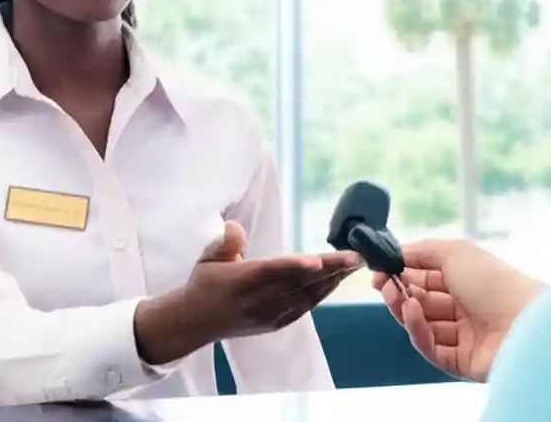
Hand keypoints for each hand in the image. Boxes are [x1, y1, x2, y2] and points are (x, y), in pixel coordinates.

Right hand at [136, 221, 359, 363]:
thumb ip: (224, 243)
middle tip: (355, 256)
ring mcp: (270, 314)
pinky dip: (323, 292)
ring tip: (354, 263)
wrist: (195, 323)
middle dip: (329, 269)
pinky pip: (306, 306)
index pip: (272, 272)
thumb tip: (234, 227)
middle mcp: (259, 301)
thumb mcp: (207, 258)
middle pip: (299, 282)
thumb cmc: (204, 283)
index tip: (317, 260)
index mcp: (241, 282)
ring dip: (333, 279)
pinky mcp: (276, 323)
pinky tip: (337, 280)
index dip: (295, 266)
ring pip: (308, 295)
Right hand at [372, 239, 543, 382]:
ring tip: (399, 299)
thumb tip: (397, 254)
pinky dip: (417, 331)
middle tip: (383, 284)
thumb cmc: (494, 281)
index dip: (403, 273)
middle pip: (422, 303)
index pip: (427, 278)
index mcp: (468, 280)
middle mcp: (467, 308)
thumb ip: (422, 251)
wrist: (526, 321)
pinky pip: (432, 348)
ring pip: (424, 326)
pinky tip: (412, 314)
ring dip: (405, 311)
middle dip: (400, 292)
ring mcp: (465, 336)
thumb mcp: (454, 251)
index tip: (380, 270)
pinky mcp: (462, 361)